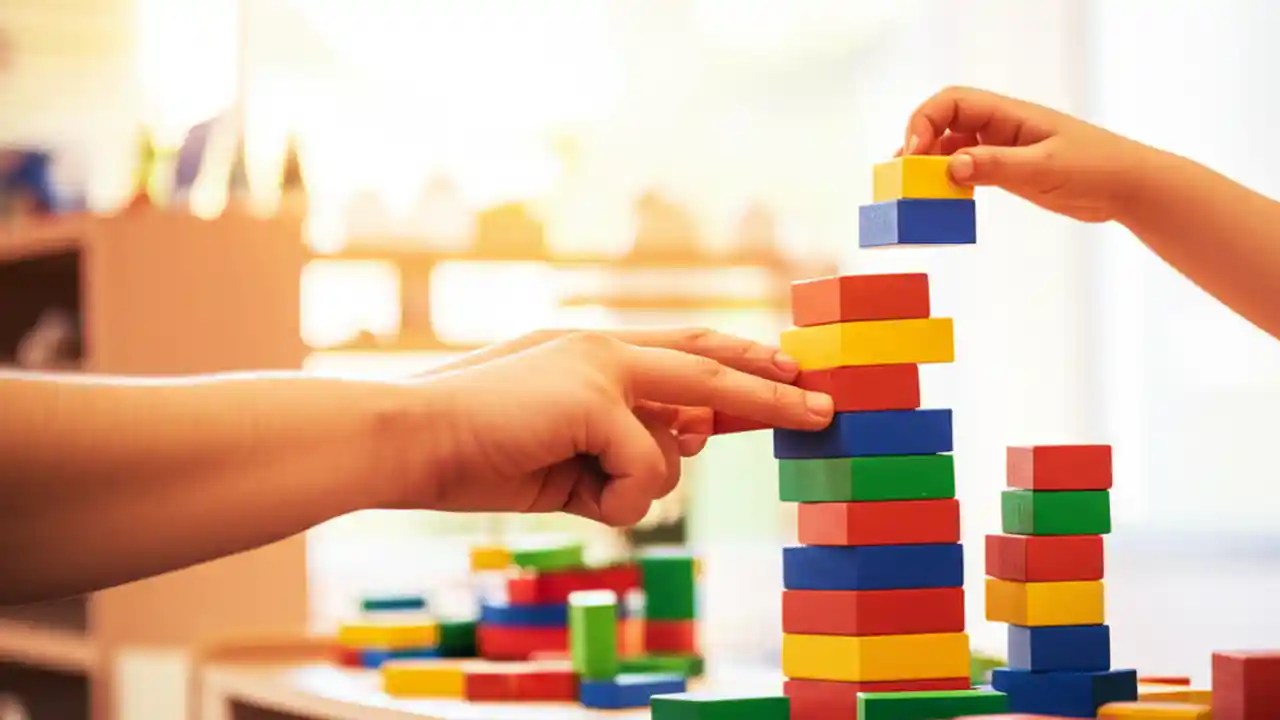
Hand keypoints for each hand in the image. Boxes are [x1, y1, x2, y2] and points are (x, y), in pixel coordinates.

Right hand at [422, 327, 799, 454]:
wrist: (411, 439)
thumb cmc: (478, 450)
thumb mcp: (567, 450)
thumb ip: (626, 441)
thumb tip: (693, 439)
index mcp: (594, 353)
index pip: (685, 350)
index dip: (738, 361)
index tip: (782, 369)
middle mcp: (606, 348)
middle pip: (713, 365)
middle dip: (774, 390)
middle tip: (824, 404)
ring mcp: (603, 365)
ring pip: (674, 447)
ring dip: (632, 487)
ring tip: (564, 479)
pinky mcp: (597, 395)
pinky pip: (646, 473)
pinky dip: (616, 500)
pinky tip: (565, 487)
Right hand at [901, 86, 1155, 221]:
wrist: (1128, 186)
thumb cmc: (1095, 168)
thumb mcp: (1043, 168)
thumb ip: (996, 166)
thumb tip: (951, 166)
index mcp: (1010, 114)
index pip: (953, 102)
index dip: (925, 121)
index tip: (915, 152)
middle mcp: (1002, 126)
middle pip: (946, 121)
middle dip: (919, 140)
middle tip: (904, 173)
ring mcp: (1004, 147)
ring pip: (953, 145)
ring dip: (930, 162)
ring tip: (912, 186)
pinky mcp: (1009, 169)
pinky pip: (968, 167)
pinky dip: (949, 178)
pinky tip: (940, 196)